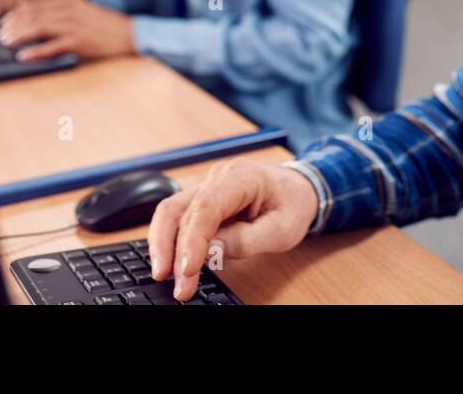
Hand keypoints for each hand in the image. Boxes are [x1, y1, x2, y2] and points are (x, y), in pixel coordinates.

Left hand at [0, 0, 135, 61]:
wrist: (129, 33)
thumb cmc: (105, 24)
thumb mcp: (82, 11)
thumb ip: (61, 11)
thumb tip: (35, 16)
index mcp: (69, 1)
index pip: (34, 4)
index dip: (15, 14)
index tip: (3, 22)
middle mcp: (69, 10)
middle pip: (32, 15)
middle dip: (12, 25)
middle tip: (0, 35)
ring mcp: (73, 26)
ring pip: (38, 27)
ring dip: (18, 35)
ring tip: (6, 43)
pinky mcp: (78, 42)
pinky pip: (51, 47)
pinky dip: (34, 52)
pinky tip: (23, 56)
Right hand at [147, 160, 318, 300]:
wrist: (298, 189)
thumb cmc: (293, 204)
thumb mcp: (282, 230)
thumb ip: (246, 240)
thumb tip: (210, 251)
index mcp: (242, 177)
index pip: (207, 207)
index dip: (193, 240)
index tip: (187, 269)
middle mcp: (218, 177)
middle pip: (181, 210)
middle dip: (173, 250)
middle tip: (178, 285)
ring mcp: (207, 187)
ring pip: (171, 213)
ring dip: (164, 246)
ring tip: (165, 276)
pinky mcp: (202, 201)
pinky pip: (178, 218)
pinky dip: (171, 241)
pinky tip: (171, 262)